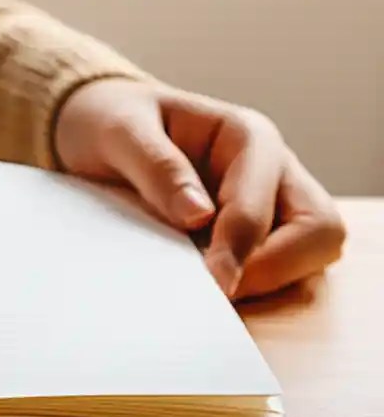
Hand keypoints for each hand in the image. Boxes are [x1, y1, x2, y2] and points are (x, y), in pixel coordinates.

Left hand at [54, 78, 344, 300]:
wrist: (98, 125)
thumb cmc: (113, 120)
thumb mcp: (121, 132)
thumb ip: (157, 167)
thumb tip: (199, 216)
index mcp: (247, 137)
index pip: (264, 202)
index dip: (242, 247)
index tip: (215, 283)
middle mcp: (271, 171)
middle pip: (319, 230)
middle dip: (274, 270)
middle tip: (217, 296)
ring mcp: (270, 204)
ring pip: (310, 255)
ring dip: (268, 282)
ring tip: (207, 294)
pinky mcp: (256, 234)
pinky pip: (278, 270)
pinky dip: (252, 287)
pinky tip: (205, 291)